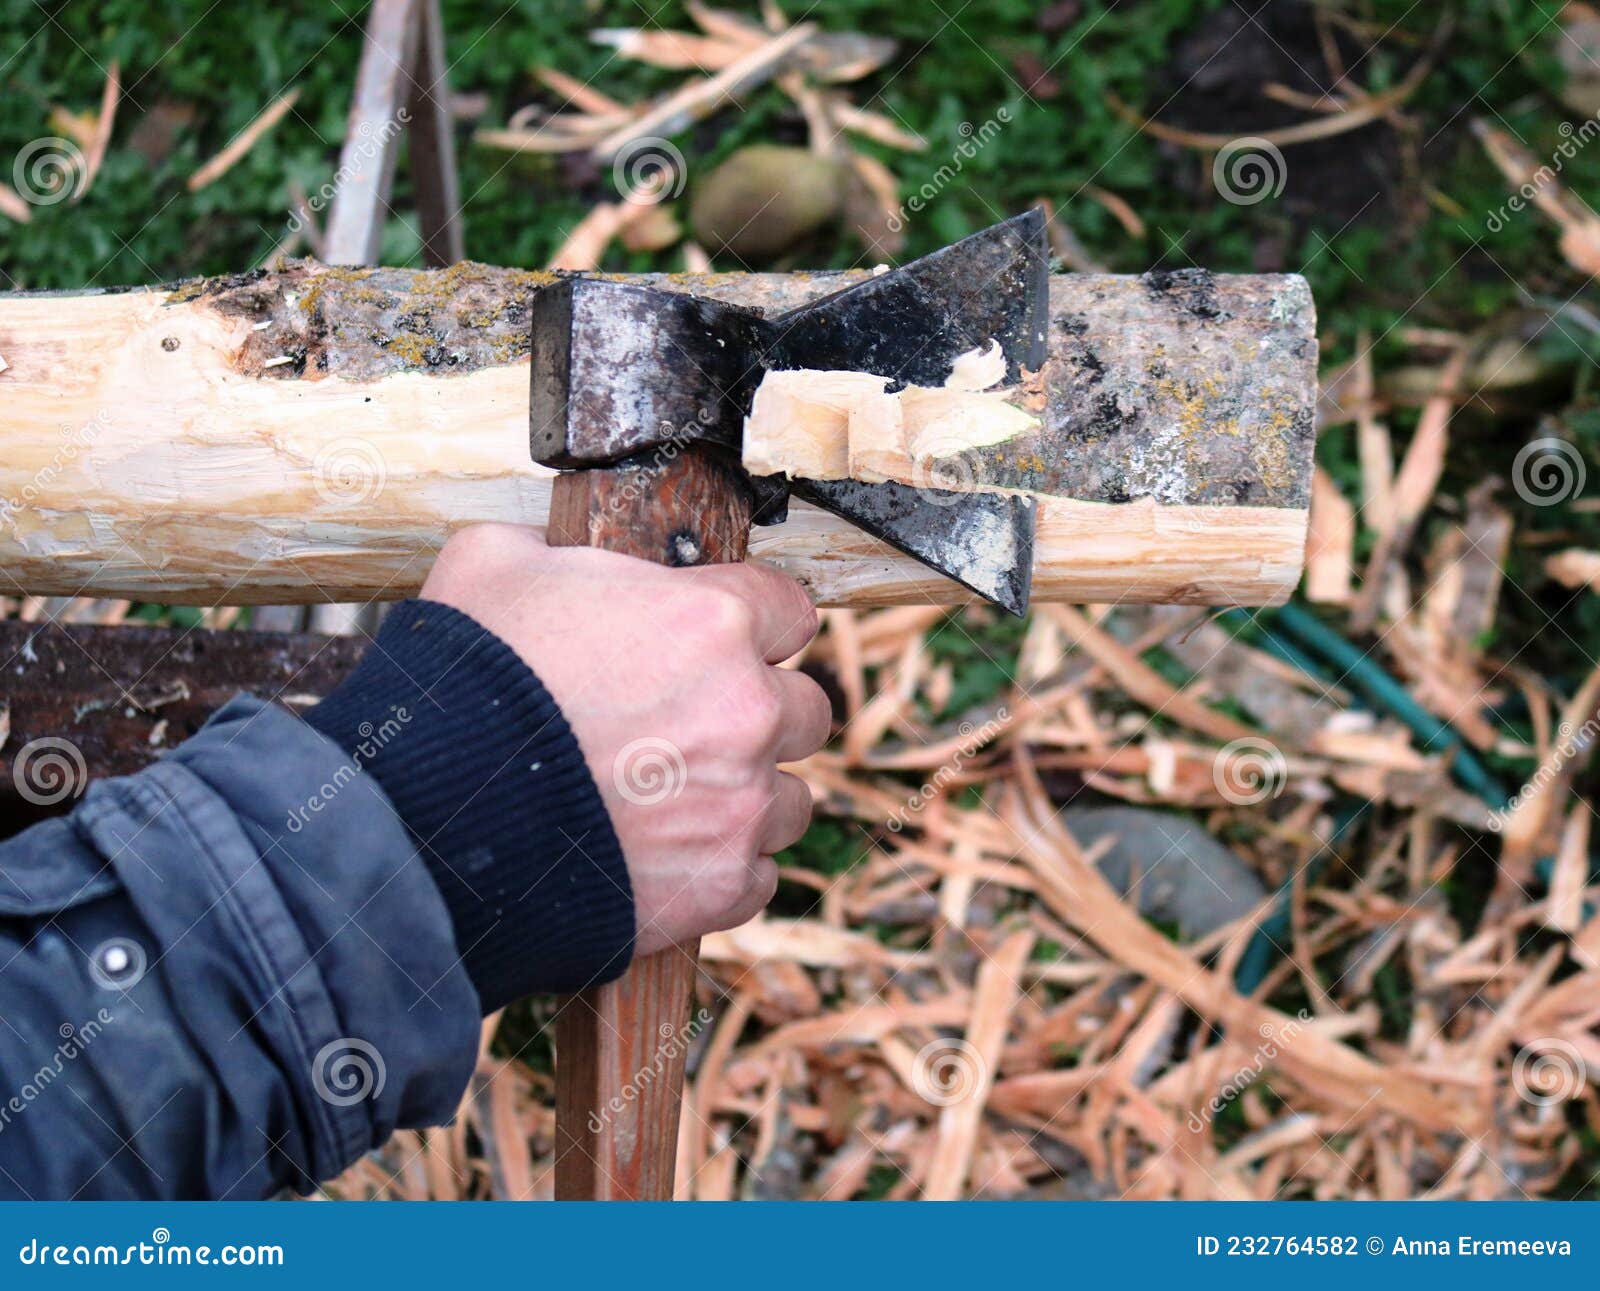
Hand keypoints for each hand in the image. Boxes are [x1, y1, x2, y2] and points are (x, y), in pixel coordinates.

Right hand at [420, 524, 829, 954]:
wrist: (425, 819)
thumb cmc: (461, 684)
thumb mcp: (492, 565)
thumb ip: (558, 552)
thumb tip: (561, 555)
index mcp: (713, 621)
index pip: (791, 611)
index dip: (755, 626)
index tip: (727, 644)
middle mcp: (747, 711)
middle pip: (806, 711)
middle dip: (759, 715)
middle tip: (697, 728)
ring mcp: (740, 806)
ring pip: (790, 801)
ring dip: (747, 798)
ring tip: (678, 802)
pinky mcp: (720, 886)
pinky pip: (755, 878)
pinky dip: (718, 871)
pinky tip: (665, 859)